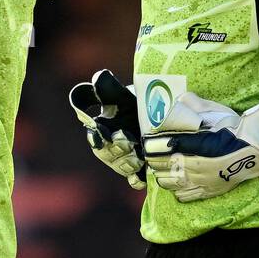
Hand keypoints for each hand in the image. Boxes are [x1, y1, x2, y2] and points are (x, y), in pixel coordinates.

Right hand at [69, 69, 144, 189]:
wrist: (164, 116)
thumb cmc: (139, 103)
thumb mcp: (125, 94)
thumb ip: (109, 87)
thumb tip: (98, 77)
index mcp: (101, 127)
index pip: (93, 135)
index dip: (97, 137)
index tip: (106, 134)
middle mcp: (109, 145)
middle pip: (105, 153)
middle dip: (116, 150)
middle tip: (129, 143)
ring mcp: (124, 158)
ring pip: (118, 166)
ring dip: (126, 163)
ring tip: (139, 158)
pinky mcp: (139, 169)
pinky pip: (133, 179)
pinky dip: (136, 180)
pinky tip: (142, 179)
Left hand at [144, 96, 258, 201]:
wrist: (258, 149)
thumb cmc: (236, 130)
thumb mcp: (216, 112)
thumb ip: (195, 105)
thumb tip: (179, 97)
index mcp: (195, 145)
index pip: (163, 147)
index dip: (152, 145)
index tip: (148, 143)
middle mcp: (195, 166)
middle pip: (163, 166)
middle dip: (155, 160)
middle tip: (153, 156)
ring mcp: (202, 181)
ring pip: (170, 182)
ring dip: (163, 175)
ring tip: (162, 170)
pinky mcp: (209, 191)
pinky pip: (185, 196)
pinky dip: (176, 190)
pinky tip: (176, 184)